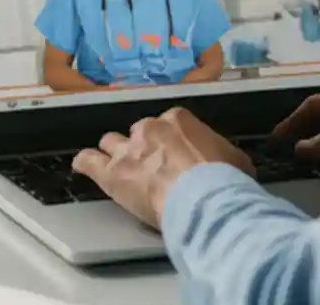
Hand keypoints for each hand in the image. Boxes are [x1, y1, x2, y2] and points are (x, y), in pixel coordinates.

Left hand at [72, 107, 254, 227]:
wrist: (204, 199)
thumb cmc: (223, 179)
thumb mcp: (235, 159)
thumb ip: (221, 153)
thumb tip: (226, 160)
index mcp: (178, 119)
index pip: (169, 124)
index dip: (172, 141)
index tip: (177, 155)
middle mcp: (149, 129)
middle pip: (139, 132)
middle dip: (144, 147)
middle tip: (153, 166)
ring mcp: (127, 150)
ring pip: (111, 142)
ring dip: (115, 153)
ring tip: (120, 167)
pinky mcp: (111, 174)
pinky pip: (87, 160)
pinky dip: (86, 163)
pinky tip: (85, 165)